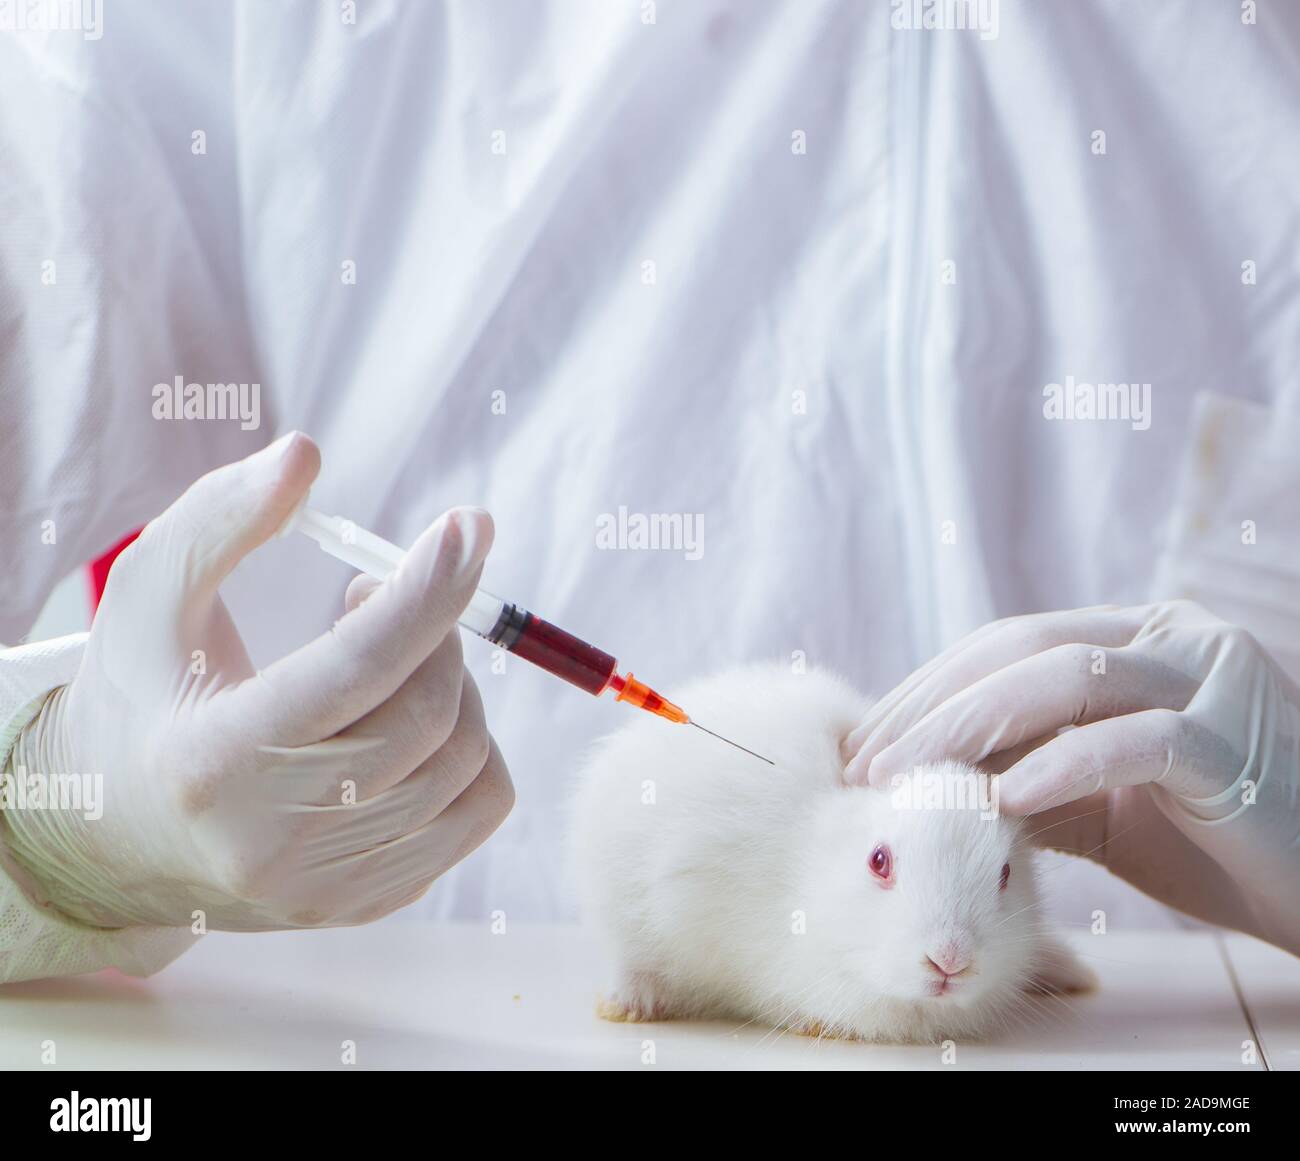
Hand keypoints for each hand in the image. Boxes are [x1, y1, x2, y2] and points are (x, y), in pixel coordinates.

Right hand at [2, 433, 512, 931]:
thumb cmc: (139, 693)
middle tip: (383, 592)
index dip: (426, 592)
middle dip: (435, 629)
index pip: (356, 670)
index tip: (468, 527)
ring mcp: (329, 885)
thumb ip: (220, 518)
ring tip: (391, 655)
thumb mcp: (148, 595)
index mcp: (213, 761)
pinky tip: (412, 716)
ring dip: (454, 681)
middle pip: (426, 714)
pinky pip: (482, 806)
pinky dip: (472, 742)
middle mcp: (274, 840)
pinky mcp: (369, 901)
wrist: (115, 834)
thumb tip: (306, 456)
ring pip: (468, 759)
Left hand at [842, 602, 1299, 952]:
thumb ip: (1024, 774)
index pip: (1007, 644)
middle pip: (1023, 647)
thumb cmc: (1209, 844)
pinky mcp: (1232, 737)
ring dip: (973, 725)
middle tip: (867, 761)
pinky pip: (1132, 740)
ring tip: (909, 777)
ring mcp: (1208, 675)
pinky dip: (1059, 766)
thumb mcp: (1097, 804)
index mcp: (1137, 638)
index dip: (929, 688)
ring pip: (1069, 676)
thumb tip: (923, 777)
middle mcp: (1172, 636)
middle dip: (934, 705)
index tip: (866, 740)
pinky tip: (1000, 799)